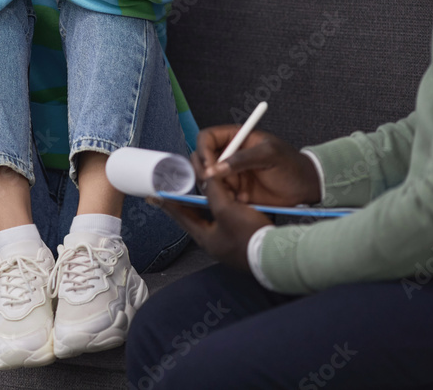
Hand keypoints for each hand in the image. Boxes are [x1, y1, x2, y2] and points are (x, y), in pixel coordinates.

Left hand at [152, 176, 271, 270]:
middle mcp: (214, 242)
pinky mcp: (241, 241)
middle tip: (177, 190)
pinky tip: (230, 200)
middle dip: (188, 203)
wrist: (277, 255)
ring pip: (212, 218)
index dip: (168, 203)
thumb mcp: (228, 209)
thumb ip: (215, 191)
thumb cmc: (250, 237)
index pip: (180, 216)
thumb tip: (207, 176)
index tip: (154, 196)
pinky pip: (228, 221)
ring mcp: (228, 243)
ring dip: (208, 204)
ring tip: (203, 190)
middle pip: (195, 218)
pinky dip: (226, 209)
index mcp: (205, 237)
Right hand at [194, 126, 321, 206]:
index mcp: (235, 138)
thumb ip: (241, 160)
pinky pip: (218, 193)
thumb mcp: (268, 155)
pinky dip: (221, 198)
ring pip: (207, 178)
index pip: (206, 138)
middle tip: (212, 183)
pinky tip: (238, 201)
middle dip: (203, 170)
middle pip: (201, 158)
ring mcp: (230, 173)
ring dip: (213, 186)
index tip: (209, 166)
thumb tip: (214, 169)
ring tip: (231, 193)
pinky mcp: (234, 190)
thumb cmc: (291, 165)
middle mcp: (229, 154)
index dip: (203, 150)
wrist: (306, 188)